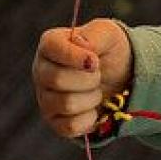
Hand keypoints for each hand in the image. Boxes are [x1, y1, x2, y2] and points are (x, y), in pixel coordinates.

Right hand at [33, 18, 133, 137]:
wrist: (119, 76)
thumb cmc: (109, 50)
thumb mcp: (108, 33)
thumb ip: (94, 35)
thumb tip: (83, 48)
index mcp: (50, 44)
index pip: (52, 48)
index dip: (76, 56)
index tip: (96, 61)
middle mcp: (41, 70)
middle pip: (58, 80)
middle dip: (89, 79)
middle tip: (98, 75)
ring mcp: (45, 98)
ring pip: (66, 104)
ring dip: (91, 98)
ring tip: (95, 89)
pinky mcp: (54, 121)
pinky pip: (69, 126)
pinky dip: (89, 119)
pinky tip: (92, 108)